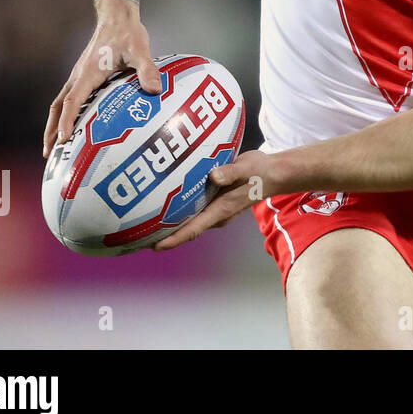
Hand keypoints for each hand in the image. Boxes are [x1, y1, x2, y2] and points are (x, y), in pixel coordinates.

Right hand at [42, 0, 162, 157]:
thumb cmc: (128, 33)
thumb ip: (147, 70)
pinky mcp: (85, 75)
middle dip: (51, 131)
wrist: (117, 16)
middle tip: (48, 155)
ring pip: (60, 103)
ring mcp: (79, 76)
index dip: (66, 122)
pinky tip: (75, 125)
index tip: (62, 142)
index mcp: (88, 73)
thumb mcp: (140, 50)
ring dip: (55, 124)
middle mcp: (78, 76)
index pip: (72, 102)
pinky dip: (66, 114)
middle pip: (57, 108)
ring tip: (55, 146)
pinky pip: (70, 98)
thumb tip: (155, 90)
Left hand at [153, 150, 277, 250]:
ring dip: (171, 224)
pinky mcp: (215, 202)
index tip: (155, 246)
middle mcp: (216, 214)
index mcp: (221, 209)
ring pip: (190, 221)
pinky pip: (194, 211)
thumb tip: (213, 176)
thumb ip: (231, 172)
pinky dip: (179, 211)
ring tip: (146, 222)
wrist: (273, 174)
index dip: (174, 239)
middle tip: (139, 235)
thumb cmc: (260, 171)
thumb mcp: (247, 168)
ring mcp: (216, 209)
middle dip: (165, 234)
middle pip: (187, 230)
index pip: (194, 229)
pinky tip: (165, 202)